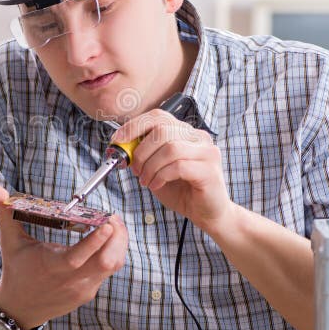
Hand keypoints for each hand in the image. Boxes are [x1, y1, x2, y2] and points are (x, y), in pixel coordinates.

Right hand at [0, 184, 127, 329]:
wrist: (20, 307)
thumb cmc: (16, 269)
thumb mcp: (10, 241)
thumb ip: (6, 212)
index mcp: (51, 266)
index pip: (77, 257)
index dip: (95, 241)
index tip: (108, 223)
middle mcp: (70, 280)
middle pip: (106, 262)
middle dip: (117, 238)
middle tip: (113, 217)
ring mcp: (83, 288)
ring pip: (113, 266)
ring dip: (119, 244)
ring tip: (114, 224)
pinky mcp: (89, 292)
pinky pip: (109, 271)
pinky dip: (113, 252)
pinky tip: (109, 238)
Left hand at [112, 108, 235, 234]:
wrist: (207, 213)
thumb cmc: (182, 190)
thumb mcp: (156, 168)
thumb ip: (145, 153)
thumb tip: (123, 144)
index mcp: (185, 132)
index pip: (158, 116)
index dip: (134, 126)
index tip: (118, 140)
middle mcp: (198, 137)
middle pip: (162, 130)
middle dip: (141, 150)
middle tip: (134, 169)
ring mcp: (207, 152)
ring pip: (170, 147)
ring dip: (150, 166)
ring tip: (145, 180)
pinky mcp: (209, 169)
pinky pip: (179, 166)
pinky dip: (161, 176)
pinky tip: (156, 185)